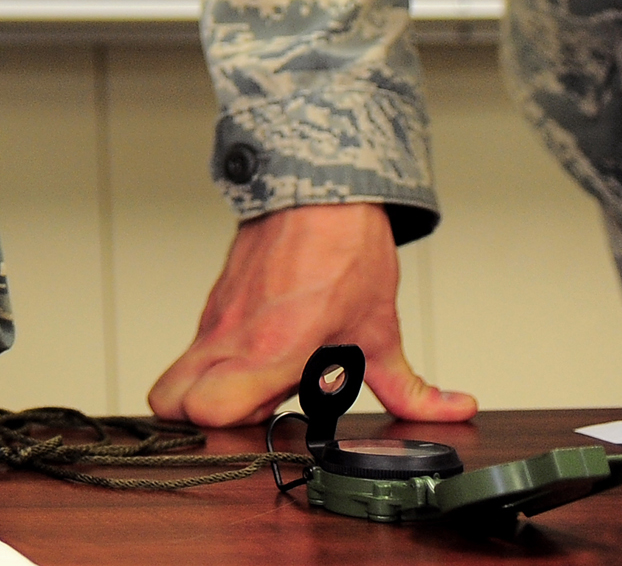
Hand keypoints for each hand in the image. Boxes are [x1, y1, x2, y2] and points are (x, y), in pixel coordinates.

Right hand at [145, 203, 475, 427]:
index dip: (225, 430)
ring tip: (258, 385)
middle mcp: (231, 337)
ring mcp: (214, 319)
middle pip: (170, 403)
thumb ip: (408, 386)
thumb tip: (450, 408)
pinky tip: (258, 355)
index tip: (264, 426)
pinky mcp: (212, 304)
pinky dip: (215, 363)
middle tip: (251, 415)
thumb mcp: (380, 331)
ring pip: (176, 376)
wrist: (318, 191)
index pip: (205, 409)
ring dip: (208, 391)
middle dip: (201, 421)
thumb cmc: (343, 252)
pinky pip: (194, 348)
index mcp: (274, 351)